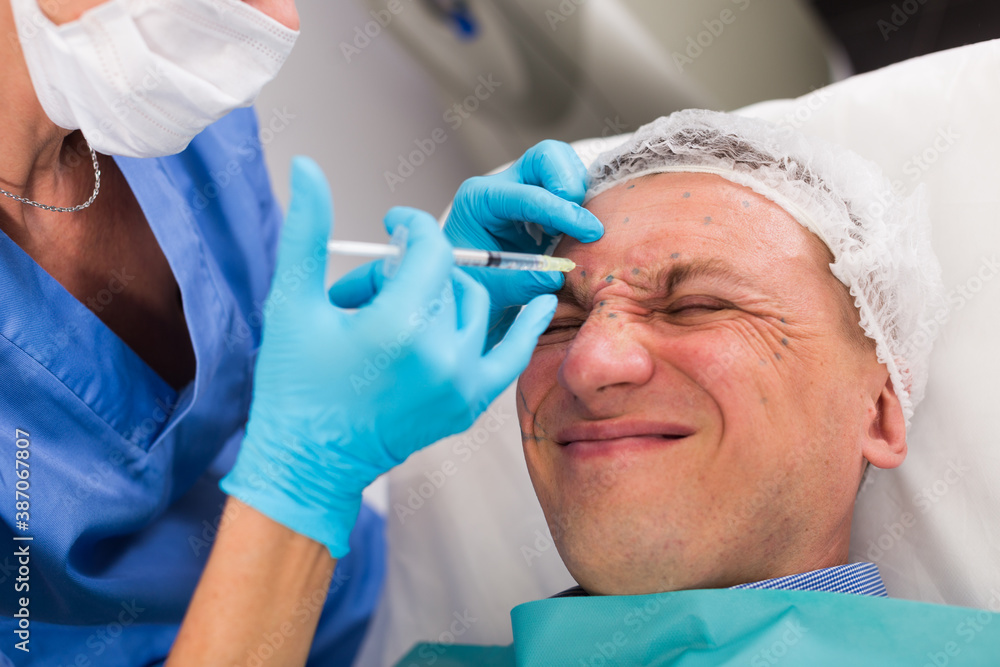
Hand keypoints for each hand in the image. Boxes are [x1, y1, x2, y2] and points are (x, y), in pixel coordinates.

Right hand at [220, 157, 556, 556]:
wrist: (309, 460)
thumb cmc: (293, 384)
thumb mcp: (292, 302)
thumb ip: (307, 229)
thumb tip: (306, 167)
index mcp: (398, 324)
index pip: (431, 249)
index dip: (414, 229)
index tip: (398, 226)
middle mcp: (440, 353)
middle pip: (448, 278)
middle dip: (417, 270)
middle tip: (382, 285)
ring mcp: (461, 382)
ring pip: (475, 306)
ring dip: (449, 294)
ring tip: (409, 307)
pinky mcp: (471, 403)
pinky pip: (511, 352)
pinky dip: (527, 325)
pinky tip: (543, 299)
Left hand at [444, 139, 603, 347]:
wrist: (473, 289)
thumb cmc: (477, 285)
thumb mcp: (495, 290)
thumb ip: (524, 282)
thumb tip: (556, 274)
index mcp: (480, 201)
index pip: (528, 196)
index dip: (563, 212)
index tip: (590, 233)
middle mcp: (501, 185)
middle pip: (545, 156)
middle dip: (570, 183)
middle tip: (578, 223)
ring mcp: (522, 185)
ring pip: (562, 163)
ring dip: (578, 192)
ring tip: (569, 231)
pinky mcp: (541, 193)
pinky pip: (569, 181)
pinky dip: (581, 200)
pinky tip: (574, 229)